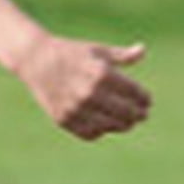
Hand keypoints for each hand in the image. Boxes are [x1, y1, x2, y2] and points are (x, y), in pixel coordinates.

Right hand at [18, 38, 150, 139]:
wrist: (36, 60)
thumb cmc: (71, 53)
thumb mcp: (97, 51)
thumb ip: (122, 55)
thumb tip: (143, 50)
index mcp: (101, 73)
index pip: (133, 93)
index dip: (144, 98)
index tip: (147, 101)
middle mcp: (89, 93)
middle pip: (125, 113)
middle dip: (138, 115)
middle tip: (142, 115)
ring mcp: (76, 108)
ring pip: (110, 126)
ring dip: (123, 125)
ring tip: (127, 122)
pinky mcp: (64, 119)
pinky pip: (90, 133)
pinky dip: (101, 130)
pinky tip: (106, 123)